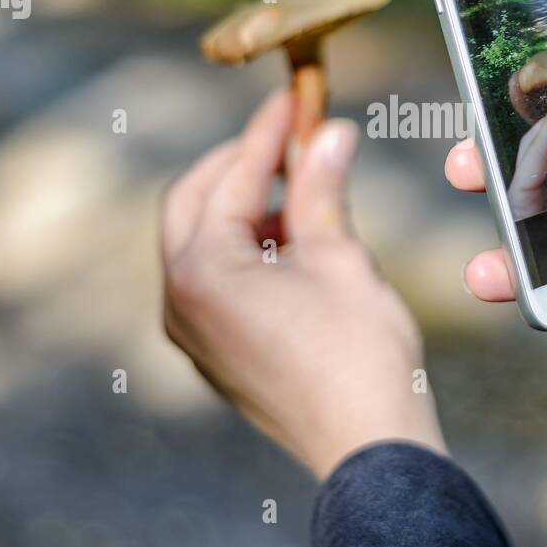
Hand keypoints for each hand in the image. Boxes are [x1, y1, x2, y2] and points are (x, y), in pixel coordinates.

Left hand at [162, 89, 444, 478]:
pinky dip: (242, 250)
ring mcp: (192, 333)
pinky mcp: (214, 355)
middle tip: (288, 140)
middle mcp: (179, 301)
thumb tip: (331, 131)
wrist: (366, 446)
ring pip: (198, 244)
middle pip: (190, 204)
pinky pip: (212, 283)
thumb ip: (321, 188)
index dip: (266, 134)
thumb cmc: (357, 354)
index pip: (229, 179)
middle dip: (237, 166)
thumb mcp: (340, 257)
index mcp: (201, 270)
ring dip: (240, 208)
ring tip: (301, 193)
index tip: (294, 100)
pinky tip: (292, 245)